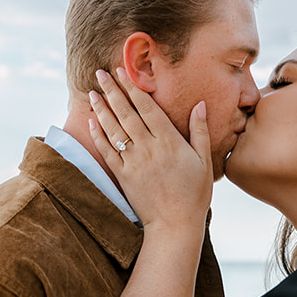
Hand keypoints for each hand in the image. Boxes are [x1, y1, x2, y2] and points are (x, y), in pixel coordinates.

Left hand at [88, 67, 212, 230]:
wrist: (175, 224)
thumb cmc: (194, 193)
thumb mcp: (204, 161)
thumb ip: (200, 131)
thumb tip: (200, 104)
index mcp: (170, 141)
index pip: (147, 108)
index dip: (133, 88)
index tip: (123, 72)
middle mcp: (149, 148)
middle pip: (126, 113)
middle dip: (112, 91)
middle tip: (100, 73)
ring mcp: (134, 162)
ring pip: (114, 129)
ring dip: (101, 109)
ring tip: (93, 92)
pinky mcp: (123, 176)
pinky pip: (107, 151)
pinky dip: (98, 135)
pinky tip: (92, 121)